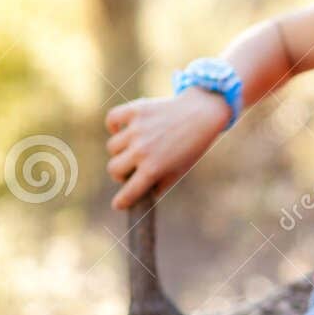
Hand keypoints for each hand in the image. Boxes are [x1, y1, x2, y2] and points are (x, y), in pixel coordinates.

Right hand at [105, 89, 231, 210]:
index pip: (129, 192)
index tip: (118, 204)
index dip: (122, 201)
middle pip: (113, 169)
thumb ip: (159, 186)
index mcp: (153, 169)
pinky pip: (112, 119)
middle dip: (120, 173)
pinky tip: (122, 129)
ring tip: (133, 147)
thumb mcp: (178, 171)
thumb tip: (141, 196)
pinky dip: (114, 125)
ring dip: (120, 150)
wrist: (201, 115)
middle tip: (129, 170)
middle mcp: (142, 150)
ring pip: (112, 147)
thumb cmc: (190, 147)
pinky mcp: (136, 110)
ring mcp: (137, 130)